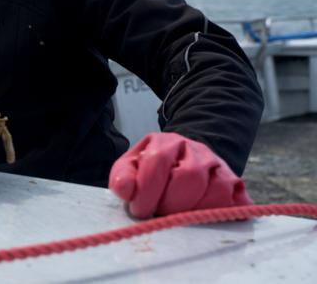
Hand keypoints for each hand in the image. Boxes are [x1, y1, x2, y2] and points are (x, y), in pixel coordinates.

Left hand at [108, 132, 251, 217]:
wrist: (182, 161)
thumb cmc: (151, 169)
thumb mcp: (131, 168)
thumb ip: (122, 178)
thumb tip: (125, 190)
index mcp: (165, 142)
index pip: (158, 160)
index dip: (148, 190)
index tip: (140, 210)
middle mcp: (195, 149)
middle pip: (189, 176)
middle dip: (171, 203)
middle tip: (160, 213)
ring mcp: (218, 164)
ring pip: (216, 189)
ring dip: (194, 210)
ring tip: (178, 215)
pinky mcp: (234, 181)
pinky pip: (234, 200)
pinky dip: (218, 212)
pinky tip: (200, 216)